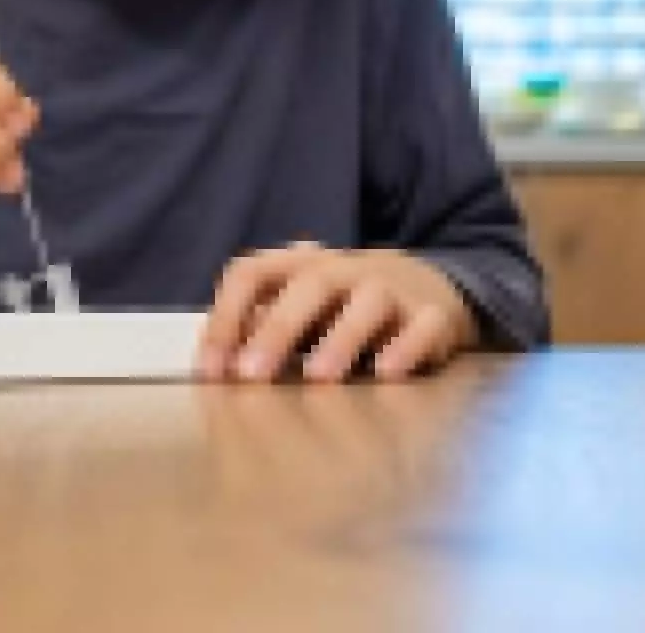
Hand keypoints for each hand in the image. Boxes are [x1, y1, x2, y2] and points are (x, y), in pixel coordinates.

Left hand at [197, 244, 479, 383]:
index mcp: (301, 266)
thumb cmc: (344, 306)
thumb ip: (259, 328)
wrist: (430, 288)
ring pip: (369, 301)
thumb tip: (214, 364)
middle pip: (312, 284)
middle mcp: (346, 270)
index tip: (211, 368)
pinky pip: (423, 325)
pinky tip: (387, 373)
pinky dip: (407, 346)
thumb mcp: (300, 310)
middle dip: (278, 327)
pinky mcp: (432, 316)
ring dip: (341, 337)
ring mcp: (393, 289)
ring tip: (318, 377)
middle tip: (251, 374)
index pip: (254, 273)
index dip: (227, 316)